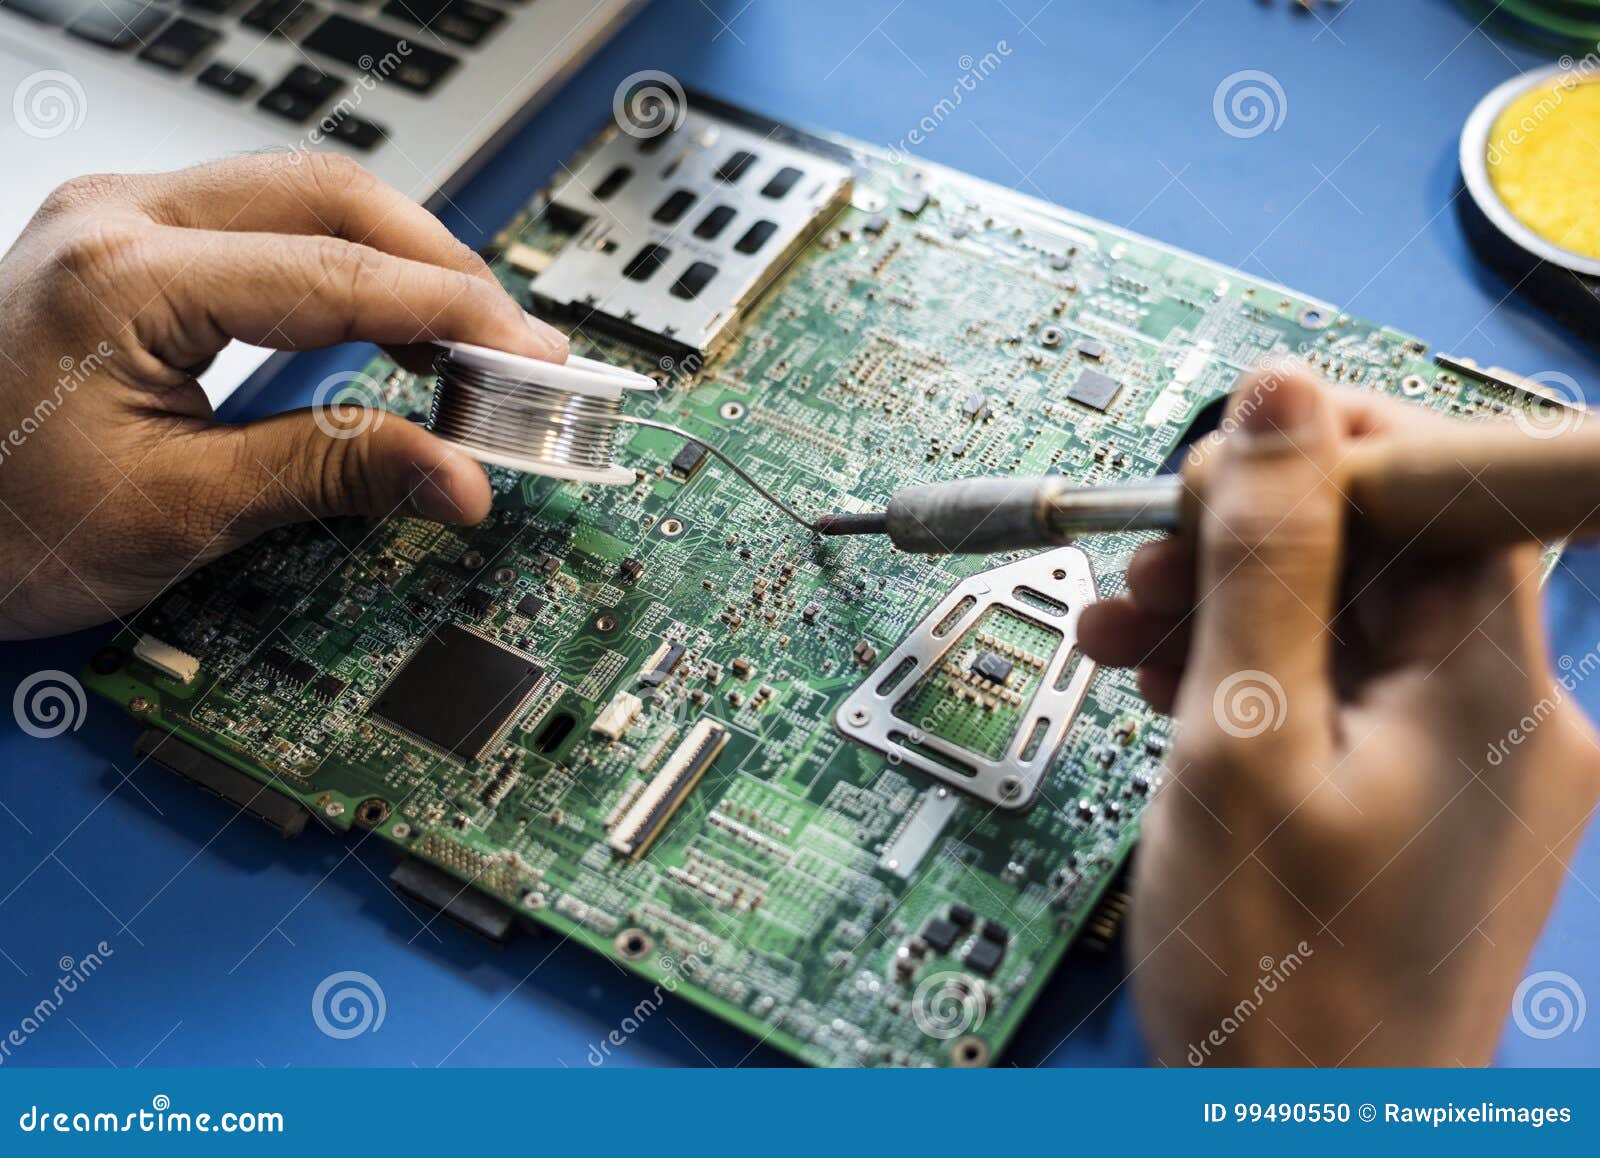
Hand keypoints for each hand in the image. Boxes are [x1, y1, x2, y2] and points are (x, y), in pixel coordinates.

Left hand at [0, 153, 566, 639]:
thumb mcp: (178, 512)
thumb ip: (331, 475)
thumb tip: (455, 475)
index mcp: (123, 277)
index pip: (338, 272)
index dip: (456, 315)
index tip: (533, 359)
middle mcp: (119, 220)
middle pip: (333, 196)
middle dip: (443, 267)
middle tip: (517, 345)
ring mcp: (121, 224)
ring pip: (306, 197)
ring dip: (402, 262)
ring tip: (470, 342)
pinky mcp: (131, 250)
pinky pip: (269, 226)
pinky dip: (349, 271)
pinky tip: (390, 325)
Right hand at [1077, 367, 1599, 1064]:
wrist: (1291, 1141)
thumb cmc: (1279, 984)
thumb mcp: (1239, 743)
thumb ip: (1262, 560)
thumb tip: (1278, 403)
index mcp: (1496, 691)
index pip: (1450, 489)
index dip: (1331, 449)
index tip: (1218, 460)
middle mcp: (1506, 720)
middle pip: (1384, 556)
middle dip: (1244, 541)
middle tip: (1138, 569)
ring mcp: (1462, 768)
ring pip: (1345, 624)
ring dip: (1227, 608)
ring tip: (1123, 639)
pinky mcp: (1413, 806)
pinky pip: (1334, 695)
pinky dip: (1247, 678)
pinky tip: (1166, 690)